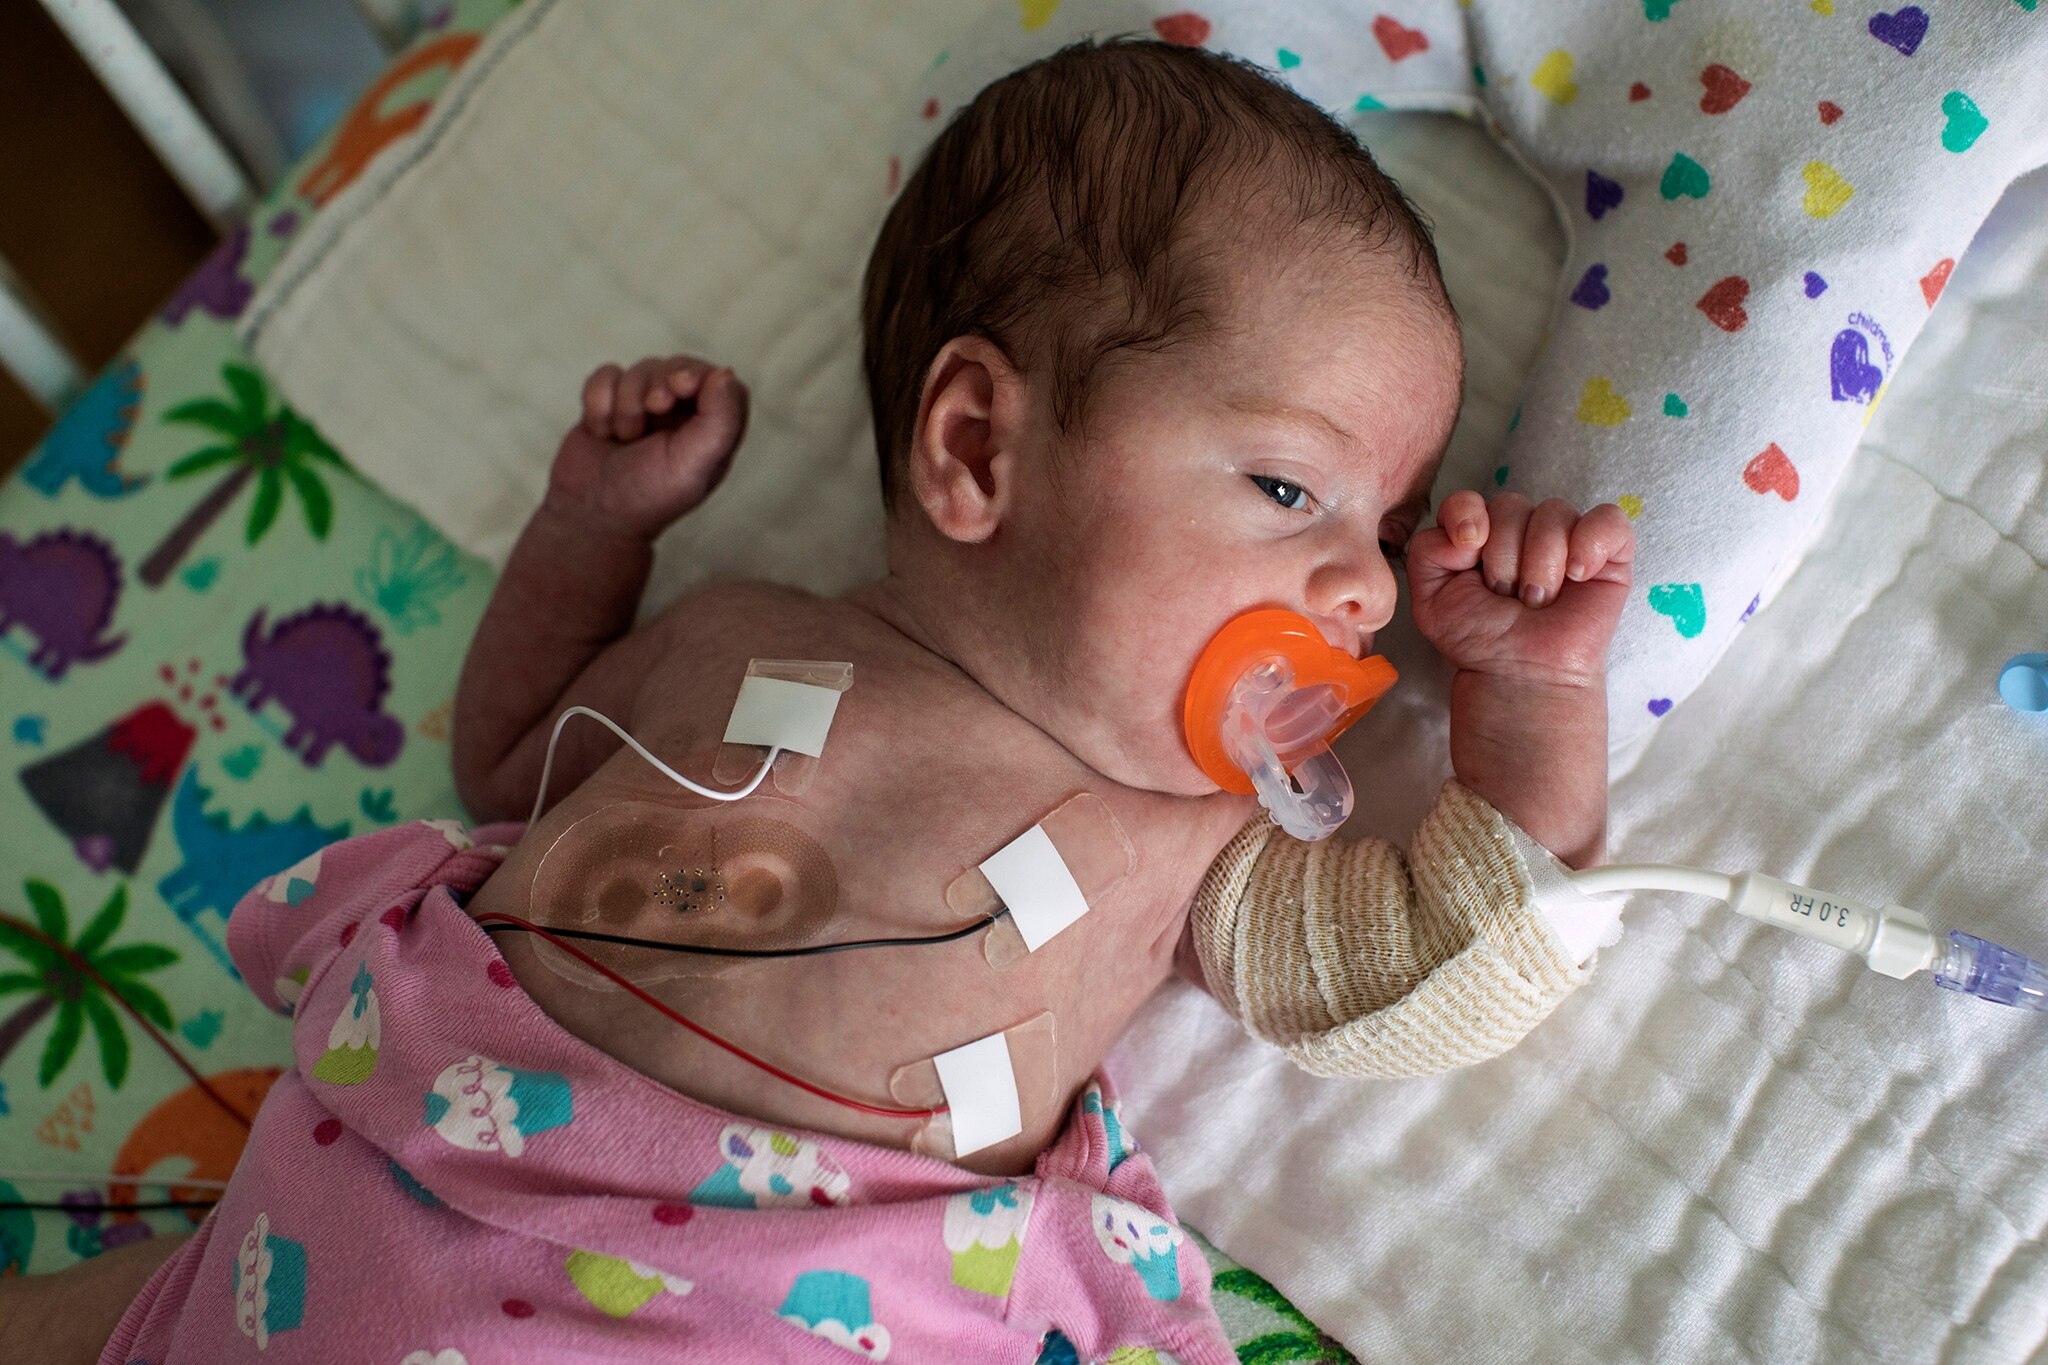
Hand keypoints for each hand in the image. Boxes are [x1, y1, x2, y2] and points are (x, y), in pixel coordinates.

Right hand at [547, 355, 749, 541]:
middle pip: (678, 366)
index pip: (719, 379)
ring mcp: (646, 405)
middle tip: (652, 410)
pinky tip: (603, 432)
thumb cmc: (649, 496)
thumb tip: (725, 373)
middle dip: (658, 384)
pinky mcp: (612, 402)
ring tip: (625, 438)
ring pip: (641, 369)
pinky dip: (599, 402)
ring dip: (627, 403)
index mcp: (712, 429)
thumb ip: (720, 421)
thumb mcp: (694, 466)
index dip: (699, 374)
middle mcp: (683, 414)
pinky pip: (605, 375)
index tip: (681, 388)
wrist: (591, 514)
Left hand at [1407, 491, 1633, 686]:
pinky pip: (1607, 521)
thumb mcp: (1430, 599)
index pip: (1469, 498)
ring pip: (1554, 512)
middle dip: (1504, 559)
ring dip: (1540, 566)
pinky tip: (1578, 576)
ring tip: (1537, 602)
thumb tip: (1468, 530)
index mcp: (1480, 532)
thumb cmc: (1479, 636)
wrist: (1521, 673)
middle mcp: (1523, 527)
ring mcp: (1567, 536)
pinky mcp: (1609, 552)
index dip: (1466, 515)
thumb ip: (1426, 551)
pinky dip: (1591, 544)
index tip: (1469, 552)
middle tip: (1507, 598)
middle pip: (1510, 505)